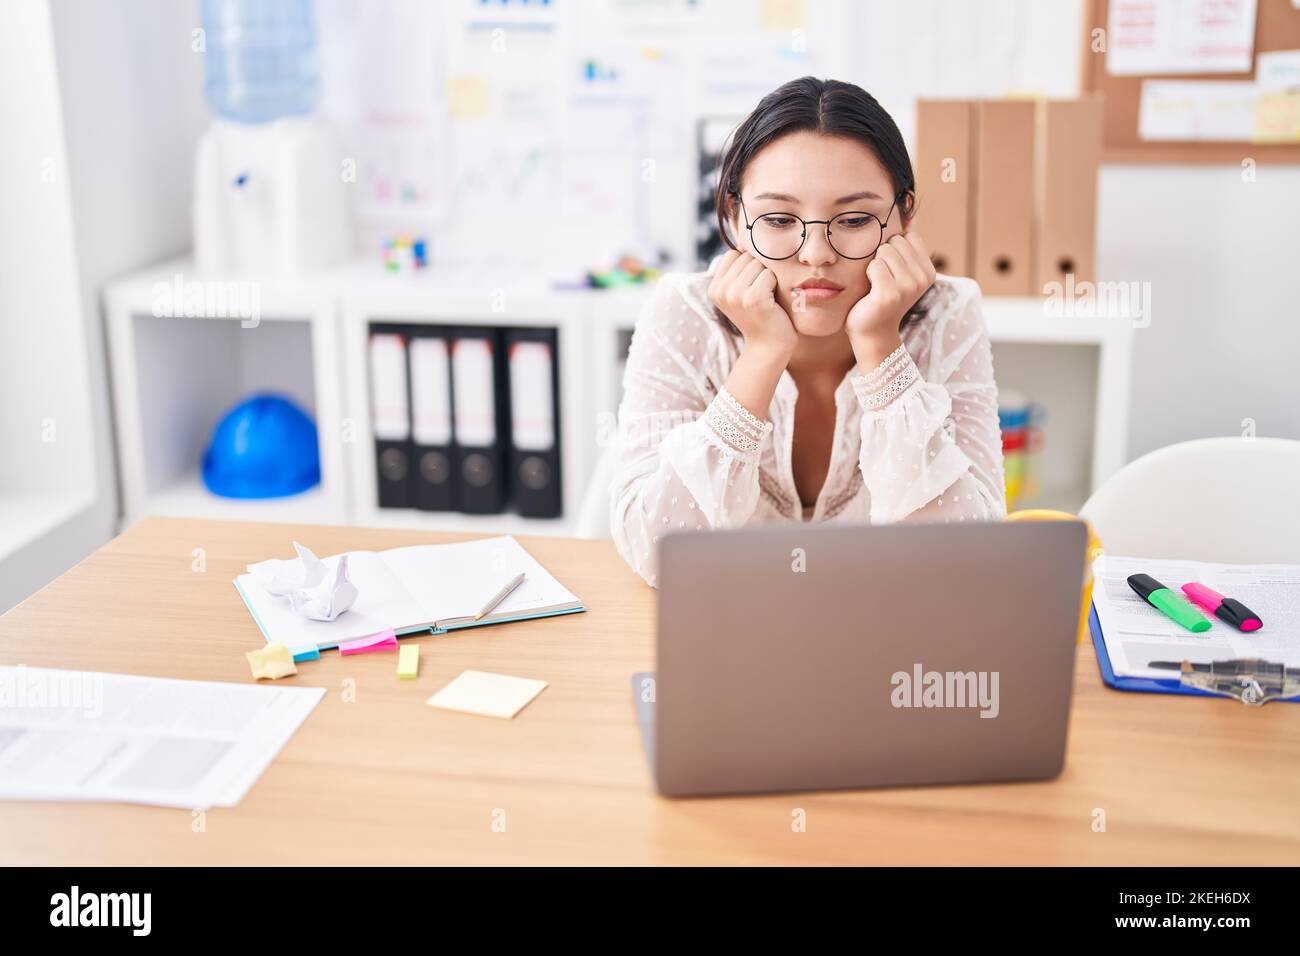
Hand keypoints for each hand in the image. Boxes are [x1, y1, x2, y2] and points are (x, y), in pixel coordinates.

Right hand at [708, 250, 797, 359]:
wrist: (770, 346)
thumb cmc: (762, 314)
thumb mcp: (741, 290)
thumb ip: (738, 269)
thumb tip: (743, 236)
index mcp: (714, 287)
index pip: (734, 254)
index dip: (749, 266)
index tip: (751, 288)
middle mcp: (720, 291)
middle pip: (747, 256)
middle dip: (759, 271)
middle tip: (760, 296)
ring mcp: (735, 295)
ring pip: (759, 264)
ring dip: (768, 278)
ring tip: (766, 299)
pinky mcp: (753, 299)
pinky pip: (769, 274)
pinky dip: (775, 285)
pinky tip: (771, 303)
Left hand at [845, 231, 936, 348]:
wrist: (871, 331)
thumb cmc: (880, 296)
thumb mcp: (898, 269)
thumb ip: (905, 246)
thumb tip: (908, 217)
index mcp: (928, 270)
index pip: (908, 236)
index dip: (893, 250)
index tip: (892, 272)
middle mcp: (923, 278)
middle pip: (894, 241)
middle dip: (882, 257)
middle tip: (882, 281)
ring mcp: (908, 287)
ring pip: (883, 251)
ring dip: (874, 266)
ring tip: (877, 286)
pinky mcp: (890, 294)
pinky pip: (874, 265)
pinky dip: (868, 275)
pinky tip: (871, 292)